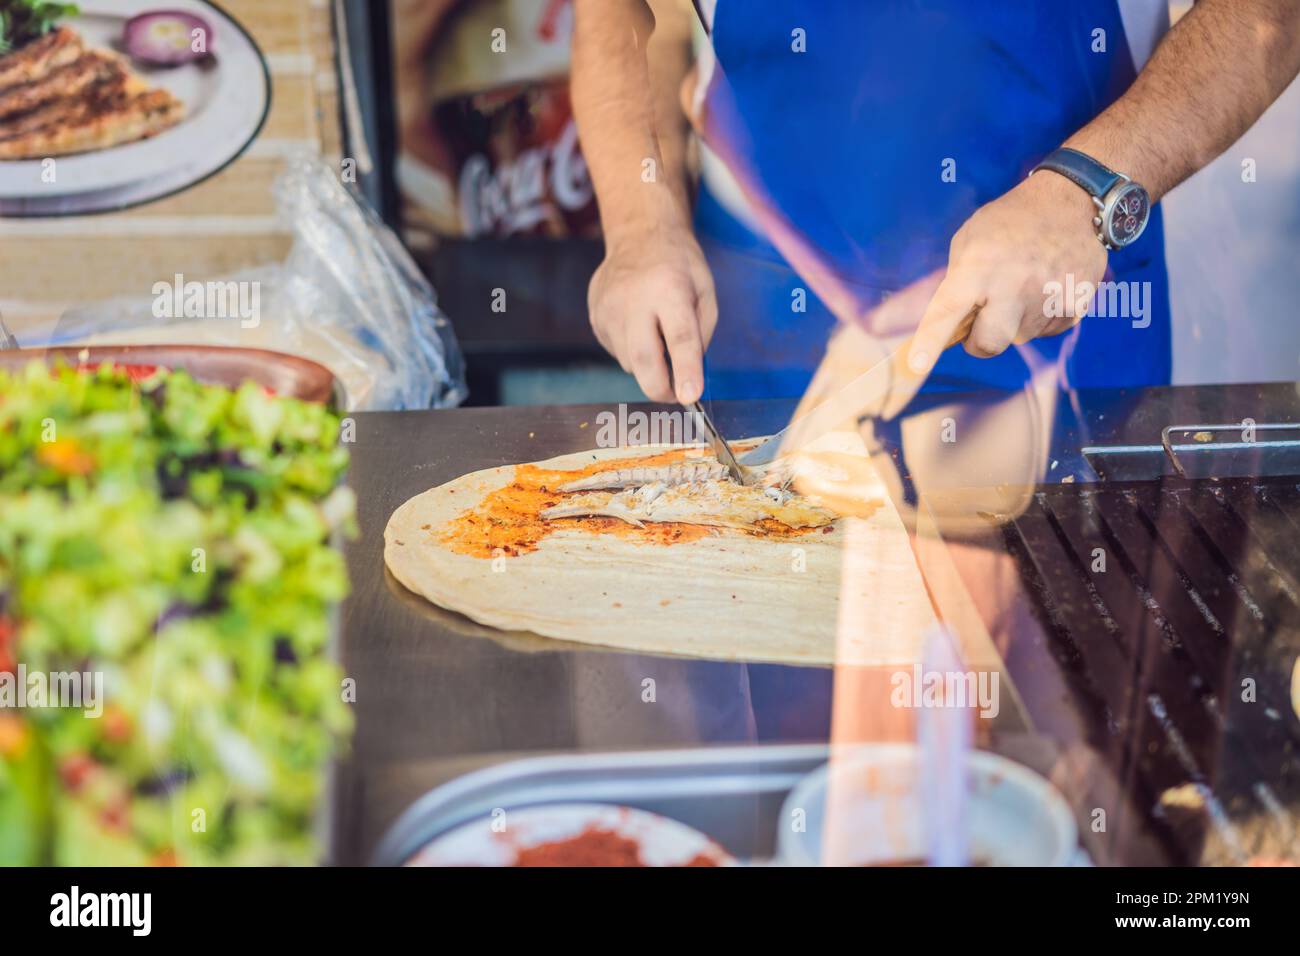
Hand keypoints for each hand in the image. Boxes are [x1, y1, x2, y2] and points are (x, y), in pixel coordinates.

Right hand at [588, 222, 716, 403]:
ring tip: (657, 335)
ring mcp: (608, 309)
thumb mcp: (705, 291)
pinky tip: (639, 326)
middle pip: (643, 359)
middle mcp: (633, 299)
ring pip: (629, 361)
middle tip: (675, 395)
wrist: (638, 236)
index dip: (686, 370)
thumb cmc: (679, 267)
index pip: (679, 337)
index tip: (690, 397)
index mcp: (669, 289)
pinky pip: (617, 351)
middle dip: (660, 388)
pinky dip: (633, 351)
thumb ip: (701, 334)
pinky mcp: (595, 317)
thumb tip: (688, 376)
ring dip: (648, 365)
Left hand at [906, 170, 1107, 374]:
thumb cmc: (1010, 221)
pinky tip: (1045, 287)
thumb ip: (957, 281)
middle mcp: (1013, 285)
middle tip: (983, 319)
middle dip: (981, 340)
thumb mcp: (970, 240)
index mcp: (979, 267)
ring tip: (1022, 286)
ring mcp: (1047, 297)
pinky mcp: (1075, 304)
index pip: (948, 312)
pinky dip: (1042, 317)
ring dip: (1015, 322)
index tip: (918, 363)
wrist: (1070, 201)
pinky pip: (1048, 331)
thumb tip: (948, 322)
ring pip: (1020, 337)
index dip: (931, 341)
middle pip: (989, 344)